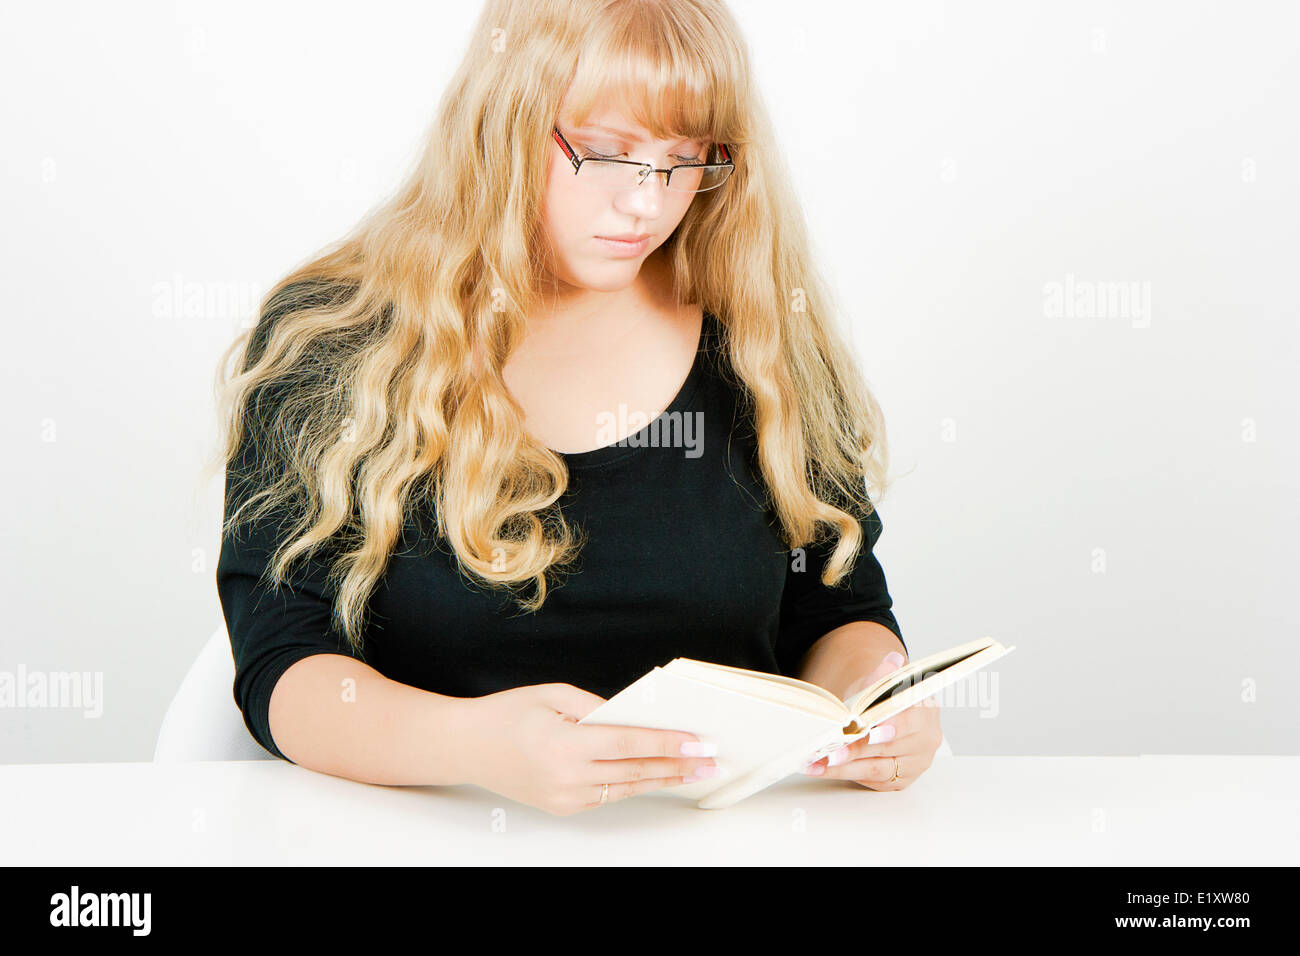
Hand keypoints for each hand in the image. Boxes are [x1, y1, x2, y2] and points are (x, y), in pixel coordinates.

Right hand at [461, 683, 720, 815]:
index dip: (668, 743)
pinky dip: (632, 783)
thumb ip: (595, 706)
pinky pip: (606, 795)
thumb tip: (633, 716)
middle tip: (709, 761)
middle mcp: (566, 776)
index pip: (629, 743)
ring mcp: (565, 797)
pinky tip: (654, 775)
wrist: (464, 747)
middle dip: (677, 766)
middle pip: (635, 771)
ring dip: (662, 779)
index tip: (698, 742)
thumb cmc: (504, 714)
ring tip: (692, 772)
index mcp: (564, 743)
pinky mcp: (562, 807)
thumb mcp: (551, 695)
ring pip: (625, 787)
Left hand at [801, 652, 942, 790]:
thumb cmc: (883, 700)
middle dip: (857, 750)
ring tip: (819, 762)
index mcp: (926, 713)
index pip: (910, 722)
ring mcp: (914, 763)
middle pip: (888, 748)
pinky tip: (821, 769)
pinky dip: (843, 774)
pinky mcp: (898, 780)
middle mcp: (925, 741)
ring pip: (876, 768)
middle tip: (833, 752)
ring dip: (844, 767)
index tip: (870, 731)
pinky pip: (869, 779)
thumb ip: (885, 675)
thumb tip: (892, 660)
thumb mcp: (881, 684)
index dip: (891, 728)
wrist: (884, 716)